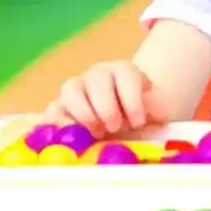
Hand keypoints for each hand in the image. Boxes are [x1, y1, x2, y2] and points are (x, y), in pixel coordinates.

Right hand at [42, 60, 172, 137]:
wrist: (123, 122)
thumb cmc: (141, 115)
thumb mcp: (156, 111)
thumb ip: (158, 106)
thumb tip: (156, 108)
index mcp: (123, 71)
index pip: (125, 73)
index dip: (132, 98)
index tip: (138, 122)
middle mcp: (97, 75)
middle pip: (96, 79)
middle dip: (107, 106)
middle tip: (116, 128)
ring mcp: (76, 90)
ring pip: (70, 89)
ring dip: (84, 113)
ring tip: (97, 133)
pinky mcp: (59, 108)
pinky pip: (52, 111)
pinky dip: (60, 124)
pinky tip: (74, 139)